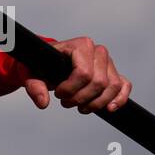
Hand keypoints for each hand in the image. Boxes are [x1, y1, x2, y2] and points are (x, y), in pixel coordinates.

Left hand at [18, 36, 132, 113]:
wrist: (49, 63)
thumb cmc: (40, 64)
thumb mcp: (30, 72)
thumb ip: (33, 85)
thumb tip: (43, 102)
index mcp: (79, 45)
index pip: (84, 72)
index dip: (72, 89)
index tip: (59, 94)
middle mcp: (97, 51)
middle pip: (99, 82)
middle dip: (82, 98)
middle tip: (66, 103)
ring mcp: (107, 62)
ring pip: (112, 87)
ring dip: (97, 103)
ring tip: (81, 107)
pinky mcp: (114, 73)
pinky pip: (124, 86)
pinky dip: (119, 99)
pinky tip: (108, 108)